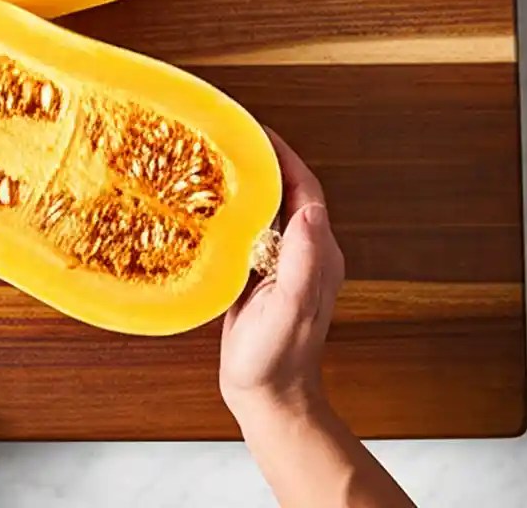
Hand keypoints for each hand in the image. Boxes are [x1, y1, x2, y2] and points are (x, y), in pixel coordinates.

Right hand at [220, 127, 344, 419]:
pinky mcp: (262, 276)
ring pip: (269, 209)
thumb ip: (303, 260)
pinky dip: (234, 211)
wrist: (268, 397)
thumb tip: (308, 211)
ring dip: (248, 183)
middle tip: (229, 136)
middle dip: (263, 160)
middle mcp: (306, 253)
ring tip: (215, 160)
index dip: (283, 155)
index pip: (305, 189)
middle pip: (288, 191)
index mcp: (317, 253)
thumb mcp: (290, 308)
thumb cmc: (277, 359)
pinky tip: (209, 207)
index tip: (257, 130)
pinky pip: (252, 232)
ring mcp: (284, 265)